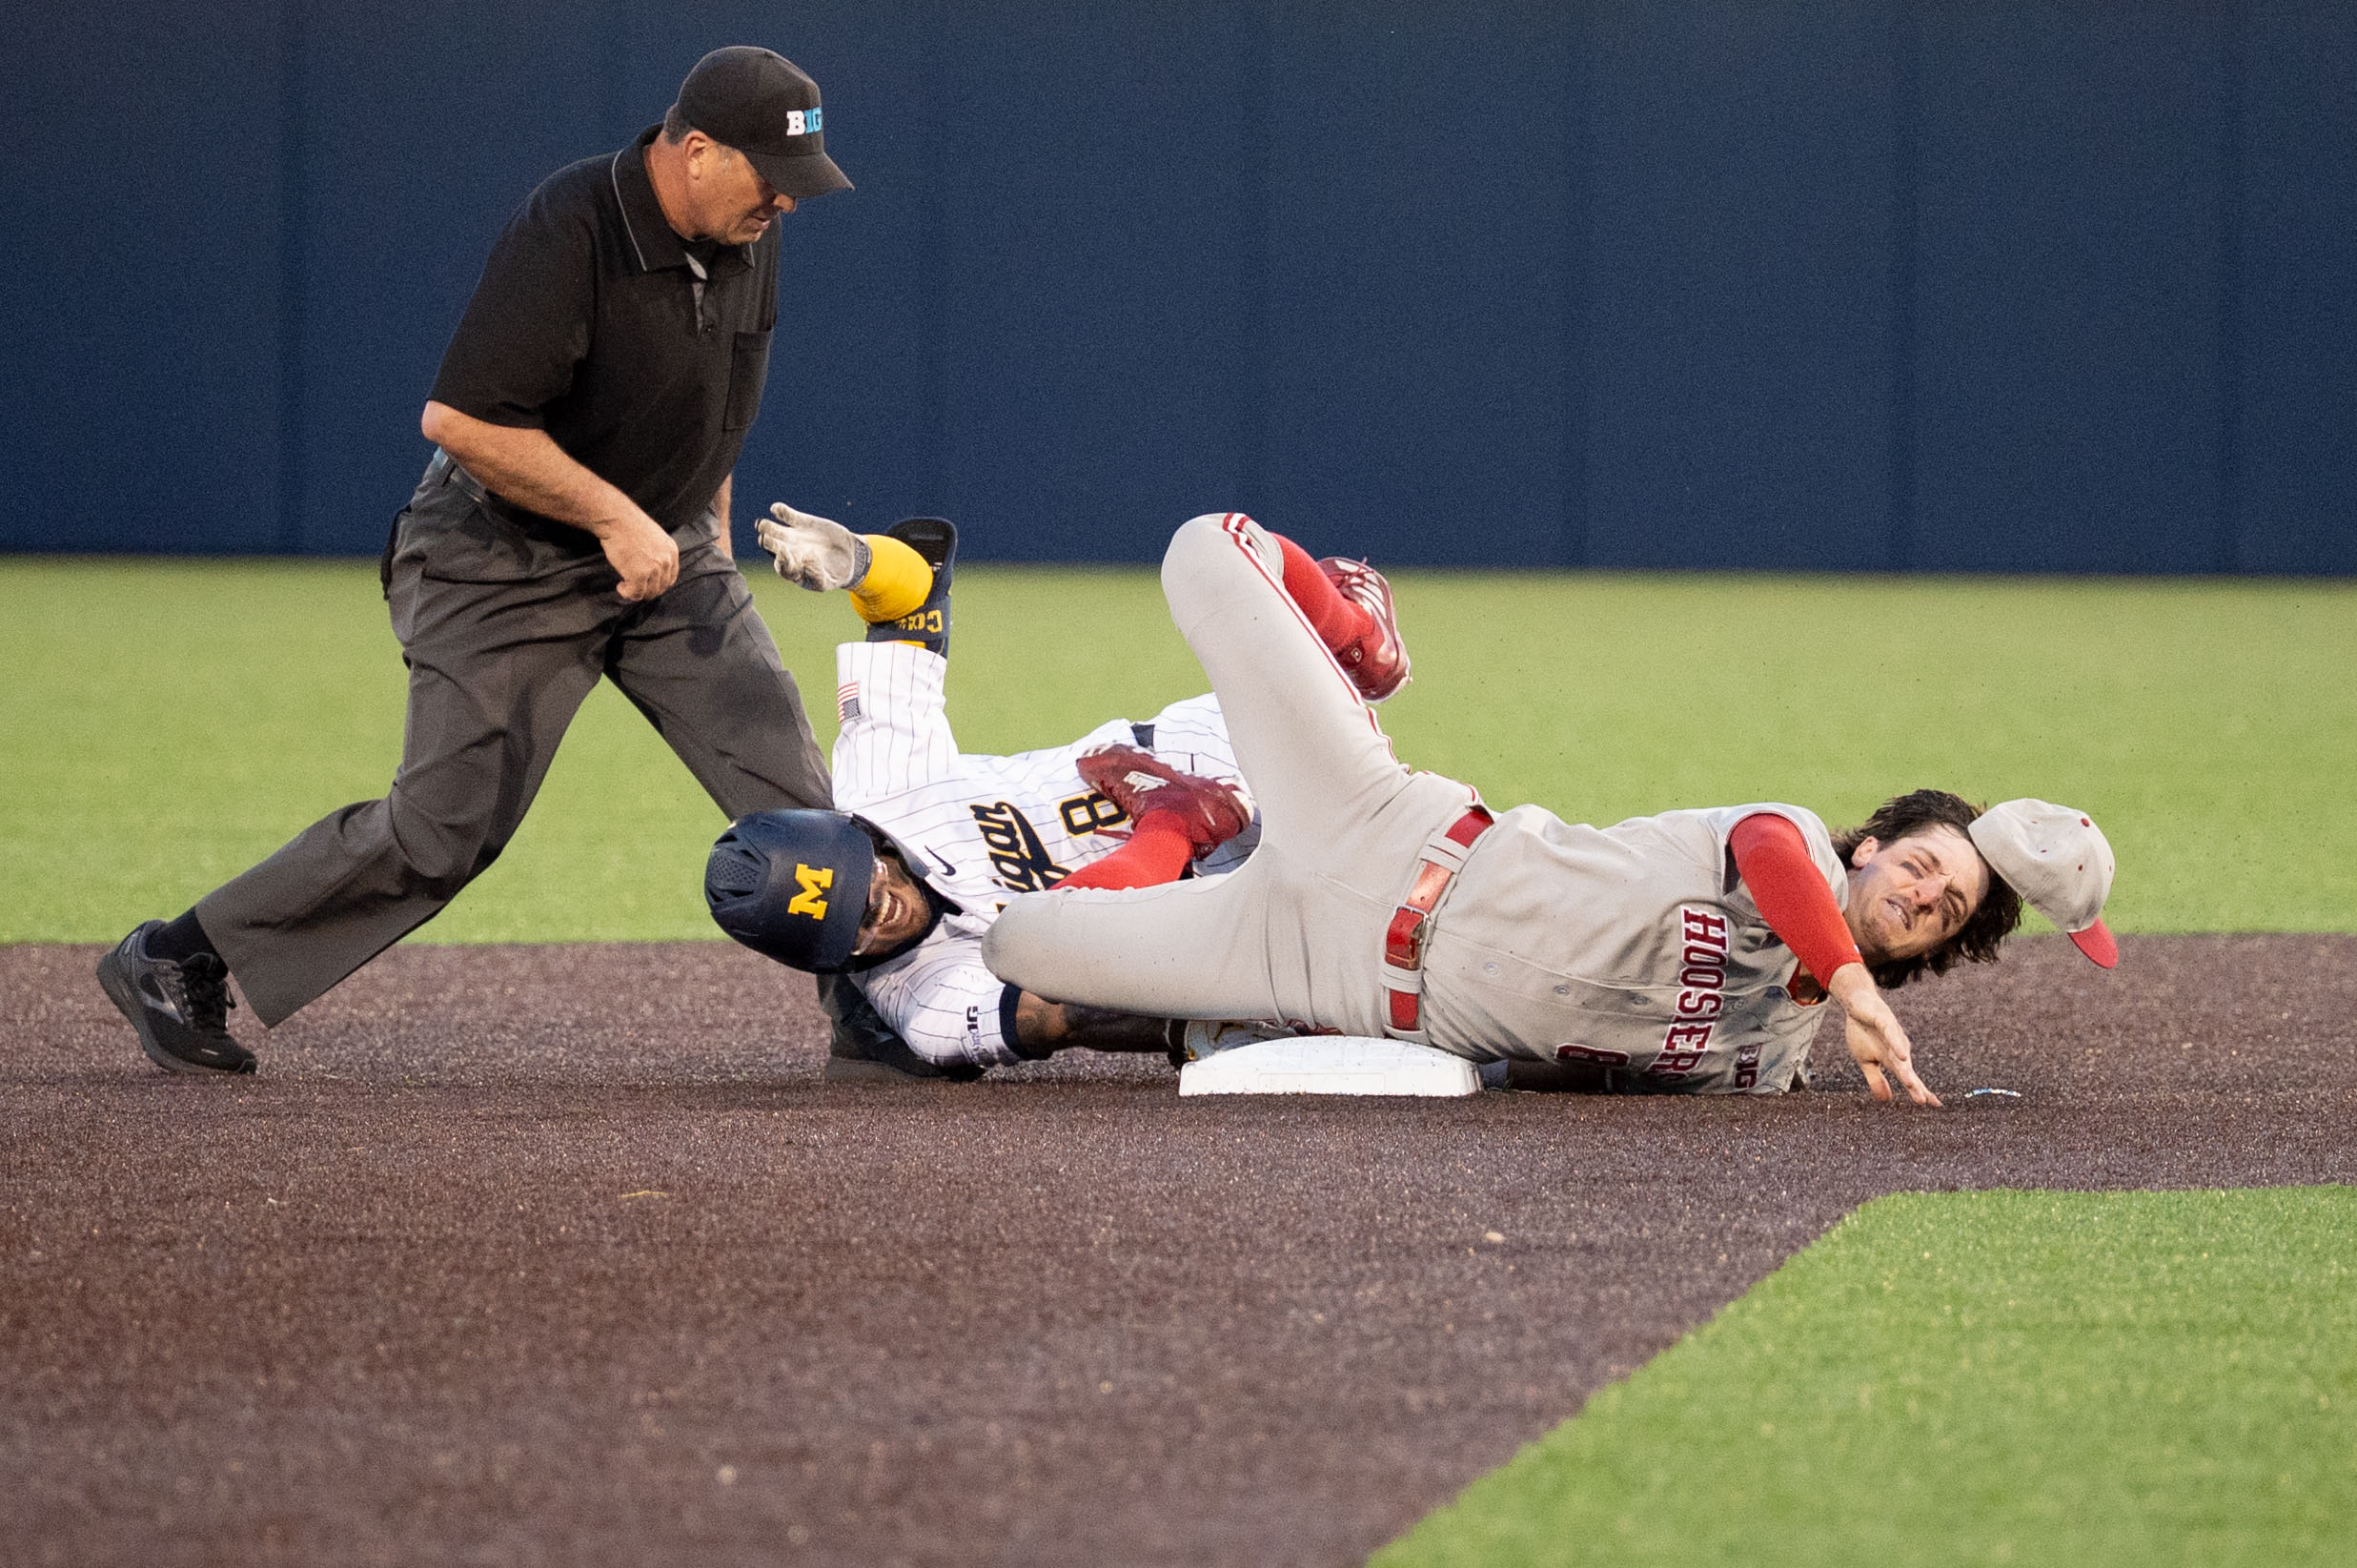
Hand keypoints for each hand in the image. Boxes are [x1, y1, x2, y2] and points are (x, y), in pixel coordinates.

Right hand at [597, 509, 678, 600]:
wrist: (617, 519)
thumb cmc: (629, 524)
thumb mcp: (654, 537)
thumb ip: (657, 552)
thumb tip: (650, 567)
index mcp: (671, 551)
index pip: (670, 578)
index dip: (658, 584)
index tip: (647, 584)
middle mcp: (666, 561)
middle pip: (660, 588)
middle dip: (647, 589)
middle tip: (634, 586)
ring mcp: (654, 569)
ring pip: (649, 593)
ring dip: (636, 592)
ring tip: (626, 585)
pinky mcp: (639, 575)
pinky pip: (635, 594)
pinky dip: (627, 593)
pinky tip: (621, 586)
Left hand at [757, 503, 871, 591]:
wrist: (848, 557)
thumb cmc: (834, 575)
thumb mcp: (827, 582)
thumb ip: (816, 575)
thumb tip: (807, 561)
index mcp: (792, 569)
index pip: (781, 565)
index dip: (781, 559)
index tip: (785, 554)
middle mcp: (789, 552)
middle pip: (772, 547)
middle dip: (769, 543)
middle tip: (766, 538)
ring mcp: (793, 536)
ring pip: (772, 530)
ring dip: (766, 526)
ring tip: (762, 524)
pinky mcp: (801, 522)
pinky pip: (785, 515)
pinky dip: (780, 510)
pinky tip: (776, 508)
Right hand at [1827, 963, 1940, 1106]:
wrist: (1856, 1004)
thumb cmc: (1863, 1032)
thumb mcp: (1866, 1061)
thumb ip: (1876, 1079)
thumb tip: (1886, 1100)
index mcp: (1893, 1060)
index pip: (1909, 1078)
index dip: (1920, 1090)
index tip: (1936, 1104)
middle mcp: (1897, 1048)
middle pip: (1907, 1069)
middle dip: (1915, 1086)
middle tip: (1925, 1101)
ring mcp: (1893, 1035)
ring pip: (1900, 1054)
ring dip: (1905, 1070)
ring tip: (1911, 1085)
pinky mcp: (1884, 1020)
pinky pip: (1891, 1034)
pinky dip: (1897, 1045)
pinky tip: (1902, 1056)